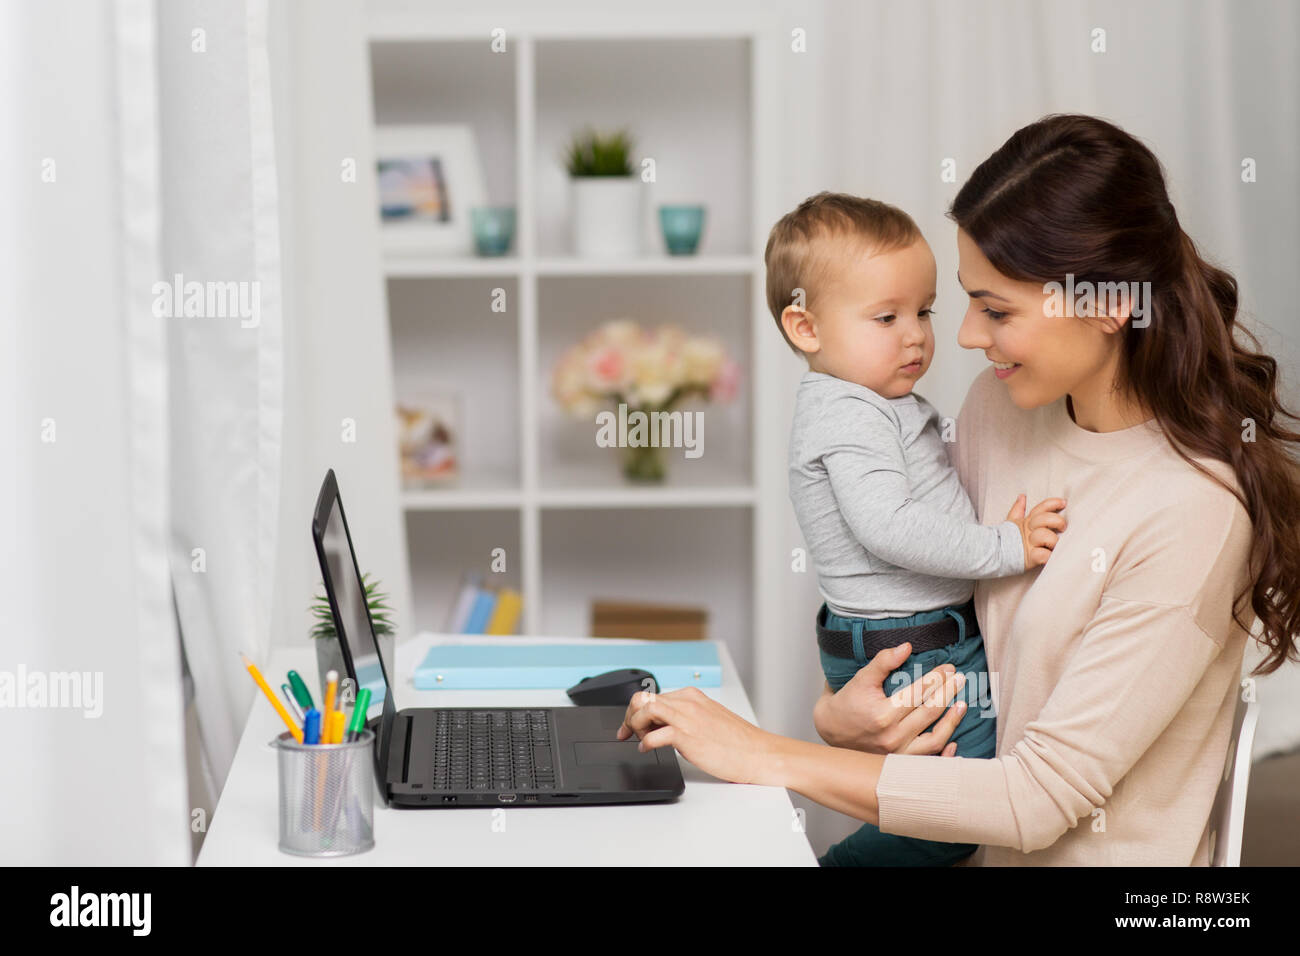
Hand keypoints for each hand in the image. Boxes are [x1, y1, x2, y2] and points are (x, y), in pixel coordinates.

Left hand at [615, 687, 776, 785]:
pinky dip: (645, 743)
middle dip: (628, 716)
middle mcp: (687, 703)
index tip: (628, 725)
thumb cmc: (738, 742)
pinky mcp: (688, 736)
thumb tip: (663, 724)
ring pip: (645, 710)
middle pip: (642, 699)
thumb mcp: (708, 719)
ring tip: (639, 740)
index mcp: (691, 696)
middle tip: (626, 733)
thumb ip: (686, 716)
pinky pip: (654, 735)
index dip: (634, 711)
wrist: (759, 753)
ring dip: (634, 726)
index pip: (651, 695)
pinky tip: (647, 749)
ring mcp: (687, 718)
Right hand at [812, 644, 967, 755]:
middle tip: (960, 678)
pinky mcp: (899, 762)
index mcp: (882, 714)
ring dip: (952, 721)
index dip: (937, 678)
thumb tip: (906, 647)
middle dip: (948, 692)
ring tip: (962, 703)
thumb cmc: (845, 704)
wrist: (830, 731)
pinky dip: (944, 753)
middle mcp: (892, 736)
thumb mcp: (860, 679)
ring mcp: (897, 753)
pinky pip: (928, 760)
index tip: (949, 667)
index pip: (918, 692)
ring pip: (934, 738)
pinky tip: (954, 741)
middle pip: (930, 712)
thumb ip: (883, 662)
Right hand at [1006, 494, 1066, 567]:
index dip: (1053, 503)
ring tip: (1054, 546)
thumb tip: (1022, 497)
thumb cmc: (1007, 539)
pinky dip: (1048, 556)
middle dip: (1056, 521)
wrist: (994, 555)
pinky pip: (1043, 555)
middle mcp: (1029, 530)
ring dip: (1052, 540)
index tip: (1063, 503)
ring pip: (1045, 536)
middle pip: (1044, 519)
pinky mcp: (1030, 558)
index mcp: (1027, 521)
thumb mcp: (1012, 523)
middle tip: (1062, 527)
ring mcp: (1029, 544)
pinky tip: (1050, 556)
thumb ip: (1018, 509)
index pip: (1041, 508)